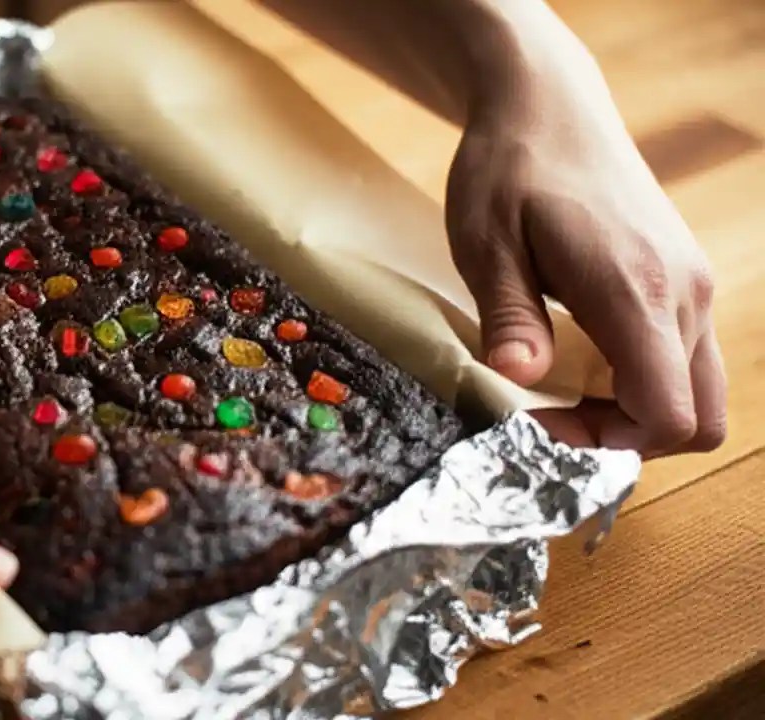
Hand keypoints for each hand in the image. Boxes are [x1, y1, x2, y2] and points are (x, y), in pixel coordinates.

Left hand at [446, 62, 726, 457]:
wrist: (548, 107)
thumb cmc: (508, 171)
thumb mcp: (485, 245)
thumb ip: (509, 316)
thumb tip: (517, 378)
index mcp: (637, 291)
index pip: (669, 413)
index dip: (607, 443)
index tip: (540, 424)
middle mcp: (684, 294)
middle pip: (699, 419)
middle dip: (627, 441)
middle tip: (550, 420)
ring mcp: (692, 286)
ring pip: (698, 392)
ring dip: (637, 414)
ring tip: (562, 395)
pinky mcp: (684, 280)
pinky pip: (685, 359)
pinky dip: (644, 383)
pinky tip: (583, 363)